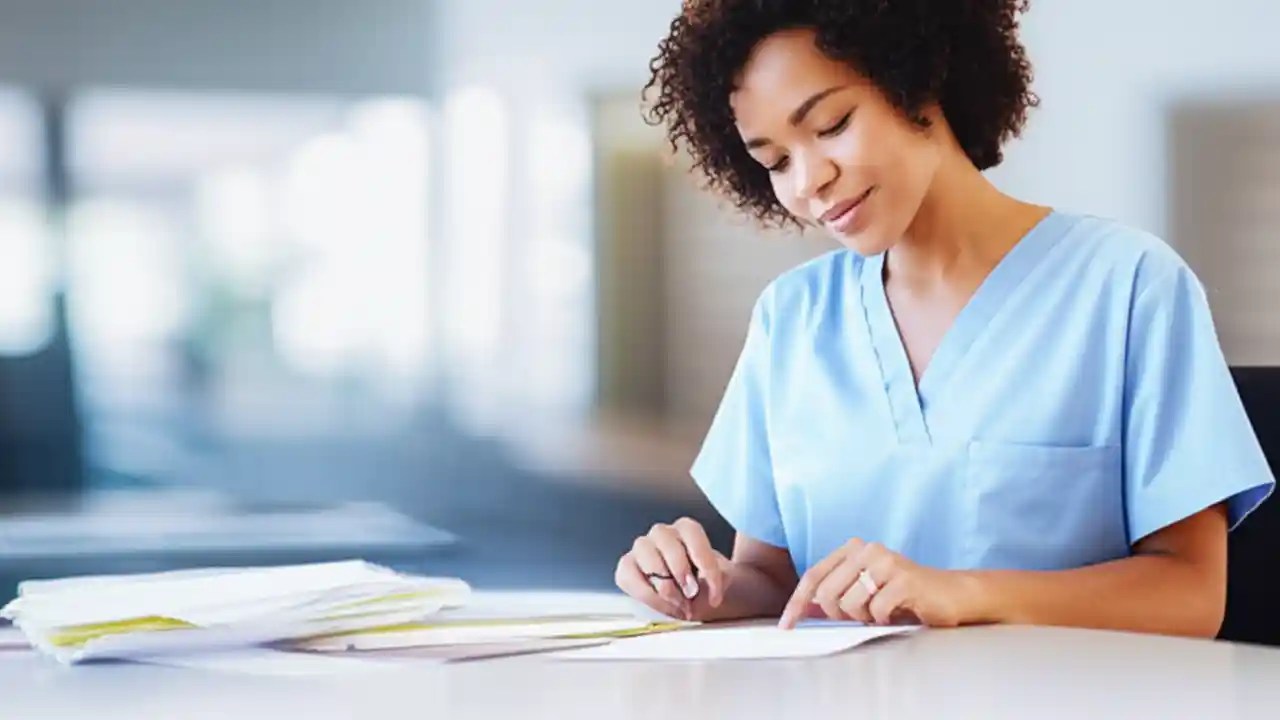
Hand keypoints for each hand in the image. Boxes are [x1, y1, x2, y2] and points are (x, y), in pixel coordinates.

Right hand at [615, 517, 731, 620]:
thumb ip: (719, 579)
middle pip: (669, 546)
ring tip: (679, 604)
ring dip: (665, 587)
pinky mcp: (627, 566)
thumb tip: (713, 587)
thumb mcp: (720, 581)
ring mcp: (642, 547)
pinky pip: (629, 576)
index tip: (716, 596)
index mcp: (687, 529)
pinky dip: (648, 596)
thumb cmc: (704, 585)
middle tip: (692, 596)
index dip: (707, 569)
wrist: (691, 597)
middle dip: (682, 575)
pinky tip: (663, 605)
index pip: (695, 539)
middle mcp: (662, 533)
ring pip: (649, 560)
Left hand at [778, 539, 982, 628]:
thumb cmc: (903, 597)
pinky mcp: (904, 579)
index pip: (813, 576)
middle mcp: (867, 549)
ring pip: (849, 604)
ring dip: (864, 618)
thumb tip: (801, 610)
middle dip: (839, 615)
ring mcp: (886, 561)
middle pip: (827, 593)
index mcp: (853, 548)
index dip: (797, 603)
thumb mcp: (863, 594)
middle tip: (862, 616)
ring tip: (883, 611)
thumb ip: (834, 597)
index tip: (786, 626)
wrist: (951, 595)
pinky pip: (875, 611)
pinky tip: (898, 612)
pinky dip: (883, 620)